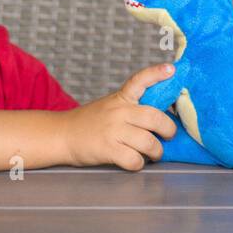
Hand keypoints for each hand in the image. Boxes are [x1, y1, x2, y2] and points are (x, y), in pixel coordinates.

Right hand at [62, 63, 179, 169]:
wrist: (61, 135)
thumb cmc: (90, 122)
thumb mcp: (111, 106)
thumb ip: (133, 108)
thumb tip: (163, 116)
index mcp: (121, 98)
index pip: (140, 80)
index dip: (156, 73)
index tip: (171, 69)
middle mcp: (119, 111)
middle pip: (155, 118)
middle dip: (168, 130)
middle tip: (168, 136)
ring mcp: (113, 130)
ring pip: (149, 142)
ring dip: (157, 152)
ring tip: (154, 153)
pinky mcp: (108, 149)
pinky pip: (135, 159)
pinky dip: (139, 164)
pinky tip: (135, 161)